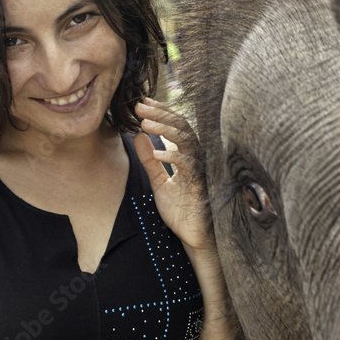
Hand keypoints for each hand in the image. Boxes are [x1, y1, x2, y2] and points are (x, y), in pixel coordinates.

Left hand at [134, 98, 212, 251]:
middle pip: (182, 127)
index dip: (161, 113)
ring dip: (165, 130)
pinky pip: (188, 164)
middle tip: (140, 106)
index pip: (177, 127)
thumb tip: (138, 137)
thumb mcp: (159, 182)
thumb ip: (150, 161)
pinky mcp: (201, 183)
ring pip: (186, 140)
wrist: (193, 236)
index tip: (143, 104)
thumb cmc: (181, 210)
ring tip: (144, 123)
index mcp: (187, 156)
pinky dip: (172, 156)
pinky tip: (156, 151)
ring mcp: (200, 169)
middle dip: (161, 115)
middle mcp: (196, 159)